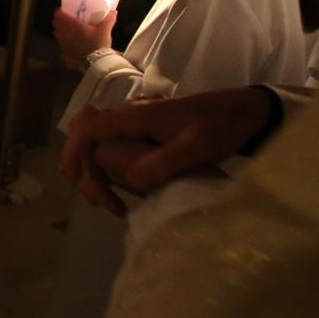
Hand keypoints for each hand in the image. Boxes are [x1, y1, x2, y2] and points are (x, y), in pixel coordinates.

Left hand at [52, 7, 114, 68]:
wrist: (96, 62)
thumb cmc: (99, 43)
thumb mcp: (105, 30)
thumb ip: (109, 19)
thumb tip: (114, 11)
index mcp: (73, 26)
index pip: (59, 16)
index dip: (59, 12)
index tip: (62, 10)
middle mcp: (65, 34)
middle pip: (56, 25)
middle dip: (58, 21)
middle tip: (64, 20)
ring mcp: (64, 46)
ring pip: (57, 36)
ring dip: (59, 32)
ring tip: (66, 32)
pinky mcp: (65, 55)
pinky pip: (61, 47)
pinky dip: (64, 44)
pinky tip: (70, 46)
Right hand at [59, 87, 274, 210]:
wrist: (246, 112)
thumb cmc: (222, 126)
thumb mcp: (199, 147)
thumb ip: (165, 162)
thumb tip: (130, 181)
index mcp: (138, 116)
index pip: (91, 128)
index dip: (74, 152)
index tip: (72, 179)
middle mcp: (131, 116)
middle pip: (90, 139)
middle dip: (88, 172)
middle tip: (108, 205)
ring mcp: (138, 123)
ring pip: (101, 145)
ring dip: (100, 174)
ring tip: (117, 205)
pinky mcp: (146, 132)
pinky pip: (117, 148)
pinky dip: (113, 171)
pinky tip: (127, 191)